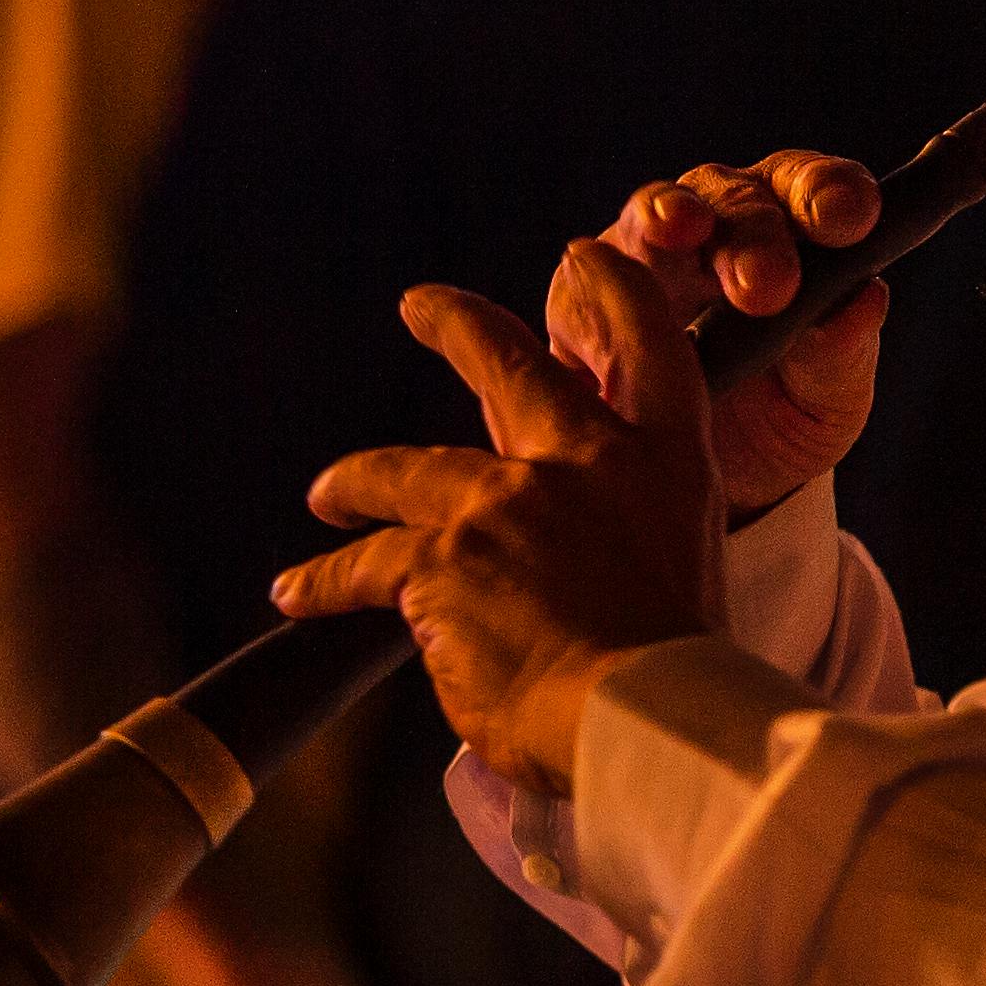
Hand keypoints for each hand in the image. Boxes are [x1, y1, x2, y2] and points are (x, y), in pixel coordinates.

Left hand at [275, 229, 729, 795]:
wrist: (646, 727)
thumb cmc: (678, 680)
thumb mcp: (688, 575)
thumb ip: (626, 537)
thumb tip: (564, 562)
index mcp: (668, 461)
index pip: (649, 346)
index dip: (610, 289)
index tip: (578, 259)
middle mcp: (583, 461)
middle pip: (507, 363)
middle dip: (456, 324)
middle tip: (420, 305)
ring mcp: (504, 502)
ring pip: (405, 470)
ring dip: (356, 481)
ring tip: (326, 495)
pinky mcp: (439, 560)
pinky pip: (365, 565)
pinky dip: (325, 580)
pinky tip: (296, 590)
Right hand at [604, 152, 885, 515]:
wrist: (708, 488)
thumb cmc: (782, 420)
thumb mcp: (827, 404)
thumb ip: (842, 354)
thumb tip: (865, 300)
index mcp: (794, 231)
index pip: (811, 189)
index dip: (829, 192)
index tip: (852, 216)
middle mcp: (719, 224)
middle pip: (734, 197)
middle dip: (753, 233)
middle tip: (769, 284)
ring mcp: (645, 253)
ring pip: (652, 213)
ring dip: (667, 218)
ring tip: (678, 229)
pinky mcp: (581, 299)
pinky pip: (580, 284)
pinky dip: (595, 293)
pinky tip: (613, 312)